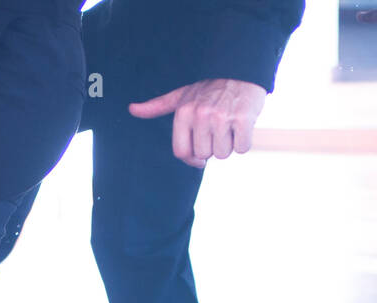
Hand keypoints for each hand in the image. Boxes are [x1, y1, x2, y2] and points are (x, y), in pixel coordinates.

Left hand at [128, 78, 267, 169]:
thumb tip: (132, 109)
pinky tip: (243, 124)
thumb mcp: (182, 95)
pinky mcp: (244, 119)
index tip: (200, 157)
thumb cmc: (210, 87)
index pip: (182, 153)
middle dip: (214, 146)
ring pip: (223, 154)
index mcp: (183, 113)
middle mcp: (200, 115)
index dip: (193, 159)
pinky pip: (242, 148)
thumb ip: (158, 106)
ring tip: (230, 124)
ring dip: (230, 144)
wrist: (242, 68)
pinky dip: (245, 141)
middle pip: (205, 155)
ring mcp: (222, 117)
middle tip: (219, 126)